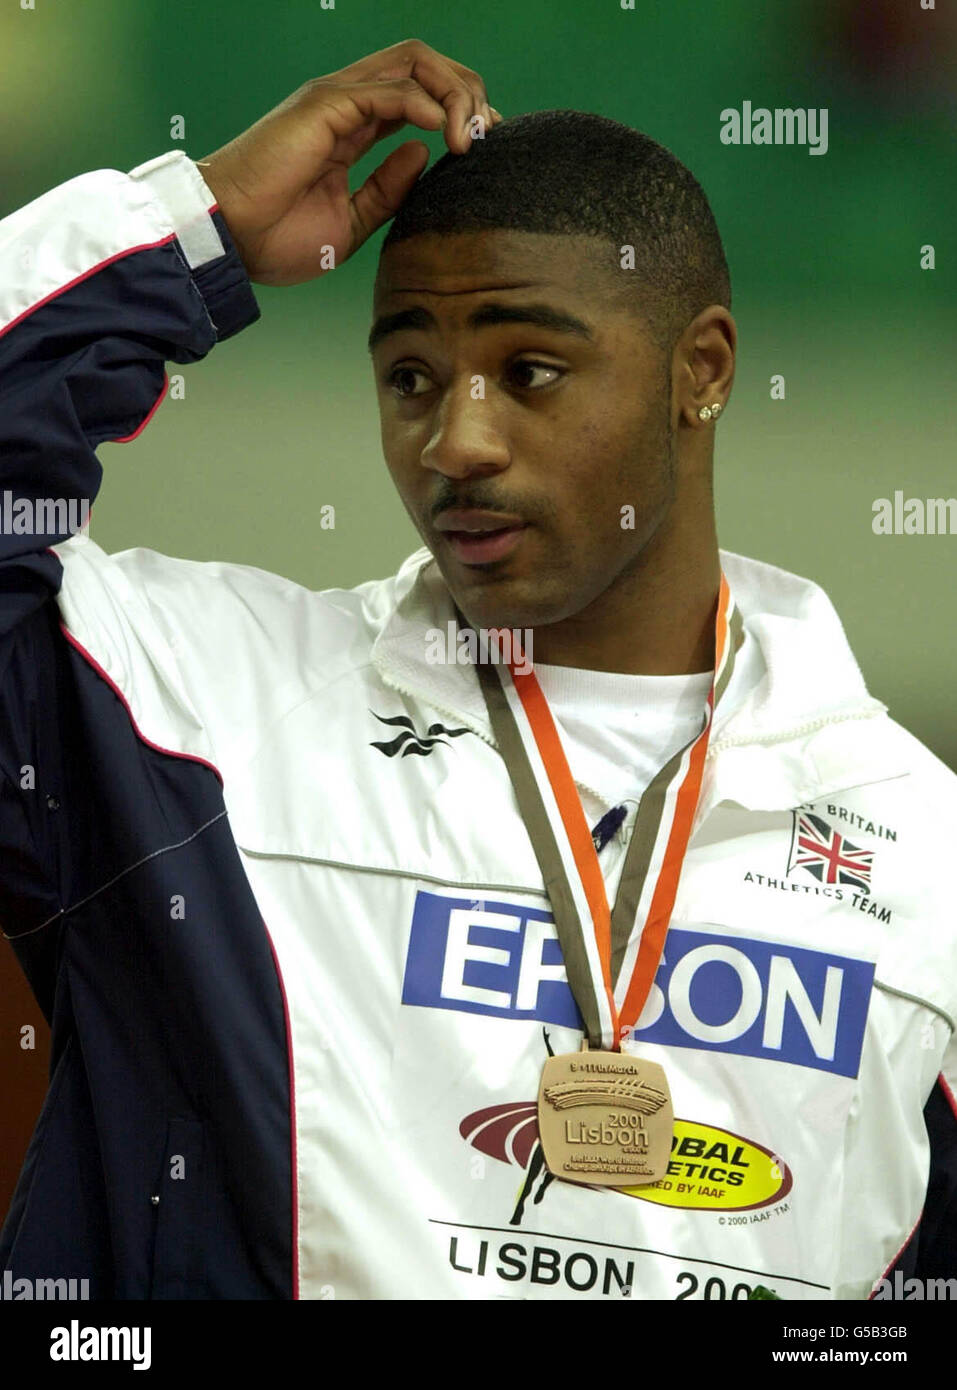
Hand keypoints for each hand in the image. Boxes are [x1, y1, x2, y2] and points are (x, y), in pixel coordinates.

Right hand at [196, 39, 500, 286]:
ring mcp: (337, 98)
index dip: (460, 112)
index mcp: (354, 127)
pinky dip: (429, 106)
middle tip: (488, 136)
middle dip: (469, 92)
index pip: (421, 94)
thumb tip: (425, 153)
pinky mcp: (326, 105)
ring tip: (471, 137)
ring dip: (456, 94)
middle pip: (426, 65)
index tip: (483, 148)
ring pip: (416, 63)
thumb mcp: (353, 222)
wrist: (232, 241)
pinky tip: (443, 137)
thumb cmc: (276, 237)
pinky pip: (393, 89)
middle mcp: (348, 103)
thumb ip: (389, 189)